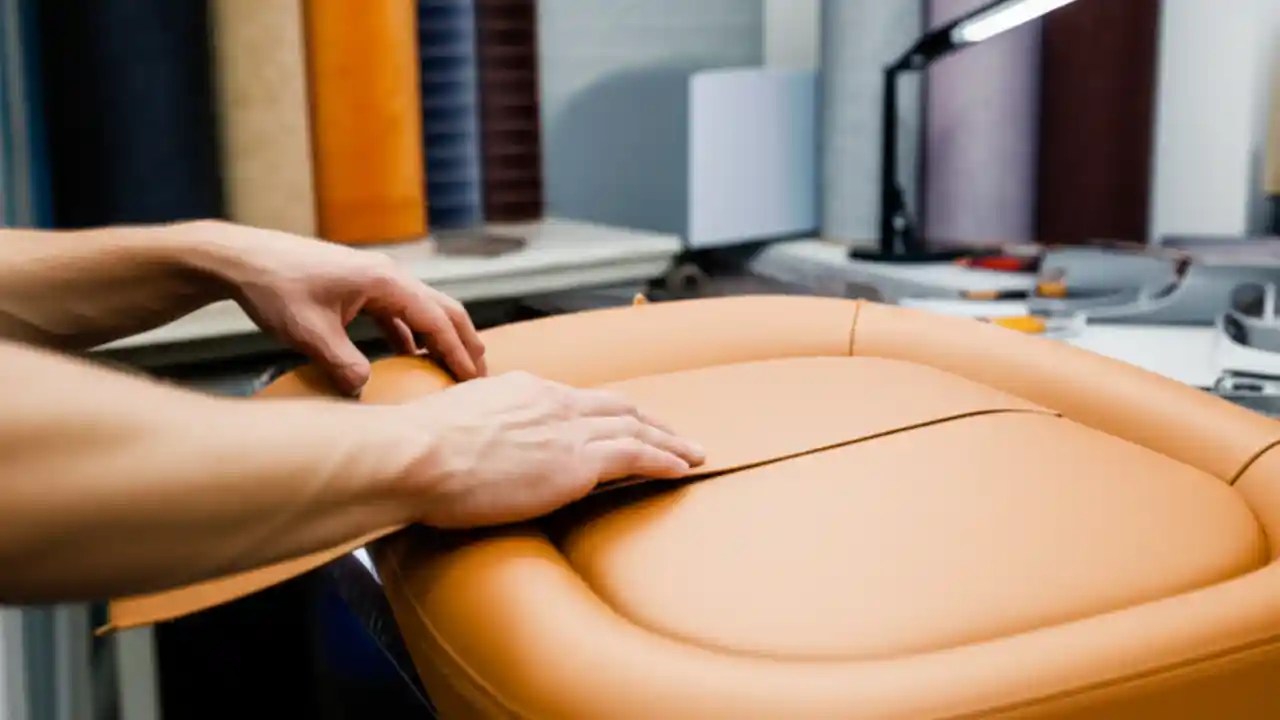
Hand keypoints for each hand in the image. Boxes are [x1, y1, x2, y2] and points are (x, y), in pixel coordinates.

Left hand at [190, 221, 485, 394]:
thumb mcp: (310, 334)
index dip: (458, 352)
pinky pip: (398, 311)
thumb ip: (344, 366)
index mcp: (385, 281)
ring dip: (440, 337)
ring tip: (454, 367)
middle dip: (464, 341)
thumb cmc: (275, 288)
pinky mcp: (359, 285)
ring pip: (422, 309)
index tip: (474, 380)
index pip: (436, 319)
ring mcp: (374, 278)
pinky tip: (410, 355)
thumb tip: (366, 393)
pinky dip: (412, 334)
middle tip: (481, 375)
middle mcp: (388, 274)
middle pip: (442, 308)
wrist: (241, 259)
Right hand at [385, 371, 706, 528]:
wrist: (418, 455)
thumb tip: (471, 443)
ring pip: (636, 428)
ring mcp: (568, 429)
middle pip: (617, 406)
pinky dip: (666, 460)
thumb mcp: (452, 423)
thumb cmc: (419, 450)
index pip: (576, 400)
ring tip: (694, 454)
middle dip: (650, 421)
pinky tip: (684, 469)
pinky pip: (638, 456)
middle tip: (674, 435)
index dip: (605, 413)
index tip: (619, 423)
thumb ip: (476, 427)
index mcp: (523, 390)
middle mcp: (552, 402)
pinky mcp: (578, 461)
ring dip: (670, 441)